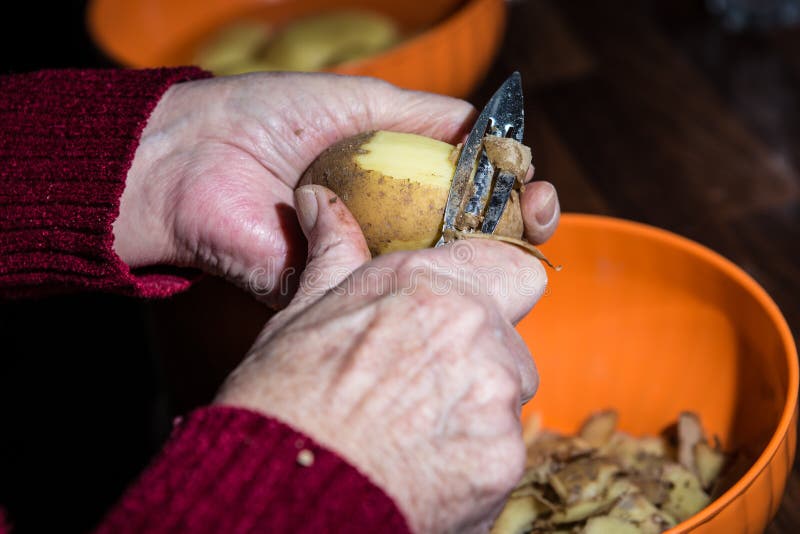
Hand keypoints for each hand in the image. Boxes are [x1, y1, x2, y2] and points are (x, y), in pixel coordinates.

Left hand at [113, 72, 559, 306]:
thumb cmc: (266, 115)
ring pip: (438, 272)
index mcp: (394, 178)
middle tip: (539, 212)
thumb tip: (489, 127)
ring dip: (488, 261)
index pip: (468, 190)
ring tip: (524, 234)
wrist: (192, 159)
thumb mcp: (360, 100)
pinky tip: (466, 272)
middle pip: (465, 235)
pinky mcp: (337, 293)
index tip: (533, 182)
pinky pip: (391, 299)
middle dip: (513, 225)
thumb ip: (426, 116)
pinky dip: (432, 289)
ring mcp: (365, 261)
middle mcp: (387, 223)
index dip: (508, 187)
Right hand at [215, 184, 550, 532]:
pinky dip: (472, 464)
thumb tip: (320, 201)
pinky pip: (502, 454)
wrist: (281, 492)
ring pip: (506, 399)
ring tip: (411, 436)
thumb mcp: (303, 315)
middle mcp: (475, 328)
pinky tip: (421, 470)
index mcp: (430, 283)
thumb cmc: (282, 402)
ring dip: (475, 415)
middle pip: (509, 343)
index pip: (516, 269)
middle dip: (477, 363)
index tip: (473, 315)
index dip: (498, 291)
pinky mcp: (504, 459)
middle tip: (419, 390)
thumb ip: (334, 255)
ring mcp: (495, 395)